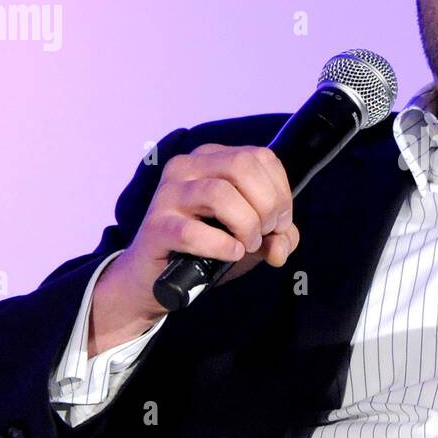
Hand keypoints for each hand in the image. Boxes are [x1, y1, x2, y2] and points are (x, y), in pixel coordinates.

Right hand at [101, 144, 299, 325]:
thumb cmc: (205, 248)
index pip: (261, 157)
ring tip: (246, 244)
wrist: (156, 280)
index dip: (280, 192)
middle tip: (264, 233)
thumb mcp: (250, 236)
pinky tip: (231, 254)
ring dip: (245, 225)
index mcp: (211, 158)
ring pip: (220, 194)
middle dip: (266, 205)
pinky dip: (222, 246)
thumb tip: (282, 245)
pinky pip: (194, 232)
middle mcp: (186, 167)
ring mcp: (168, 195)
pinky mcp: (156, 227)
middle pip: (242, 166)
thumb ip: (277, 236)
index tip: (278, 222)